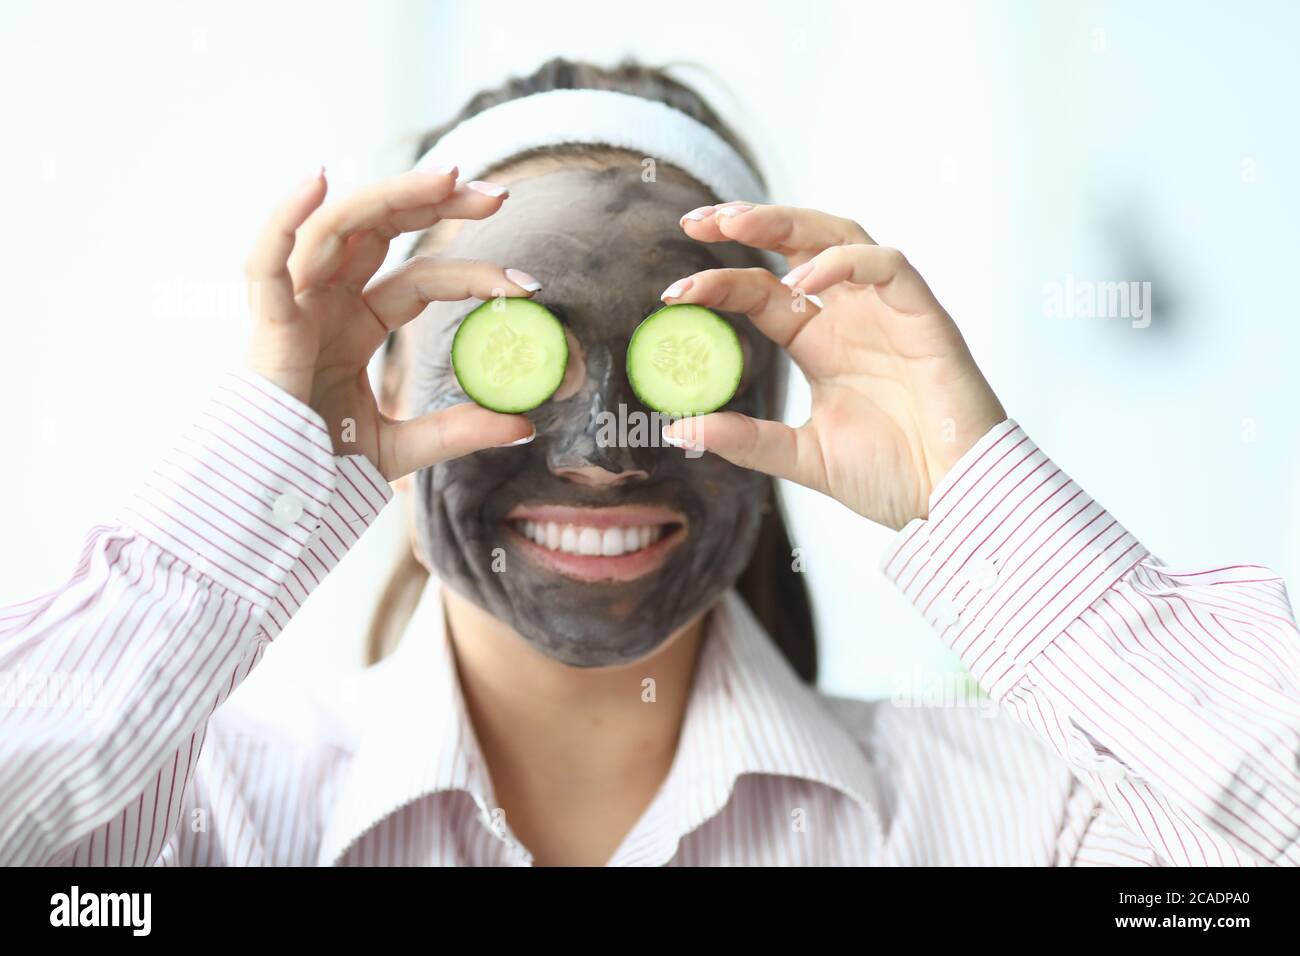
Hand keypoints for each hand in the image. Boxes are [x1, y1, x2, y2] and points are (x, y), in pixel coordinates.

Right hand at [243, 167, 536, 480]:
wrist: (271, 503)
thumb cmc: (320, 470)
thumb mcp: (401, 447)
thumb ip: (457, 431)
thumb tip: (524, 425)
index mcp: (356, 326)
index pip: (421, 281)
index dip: (473, 274)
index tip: (529, 285)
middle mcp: (326, 304)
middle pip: (382, 232)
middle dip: (437, 204)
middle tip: (498, 195)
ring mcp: (295, 308)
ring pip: (339, 229)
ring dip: (391, 196)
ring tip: (450, 177)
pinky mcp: (267, 325)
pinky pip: (265, 263)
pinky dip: (283, 218)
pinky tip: (317, 179)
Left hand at [661, 202, 1005, 529]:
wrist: (952, 501)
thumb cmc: (891, 477)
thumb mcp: (802, 457)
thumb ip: (745, 440)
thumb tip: (678, 429)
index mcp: (819, 342)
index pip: (760, 292)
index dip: (717, 284)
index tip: (670, 294)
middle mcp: (850, 317)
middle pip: (797, 244)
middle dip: (747, 224)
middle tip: (695, 220)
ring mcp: (887, 311)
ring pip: (840, 235)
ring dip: (788, 222)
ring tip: (736, 223)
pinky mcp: (924, 316)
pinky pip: (886, 265)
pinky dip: (843, 262)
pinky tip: (798, 281)